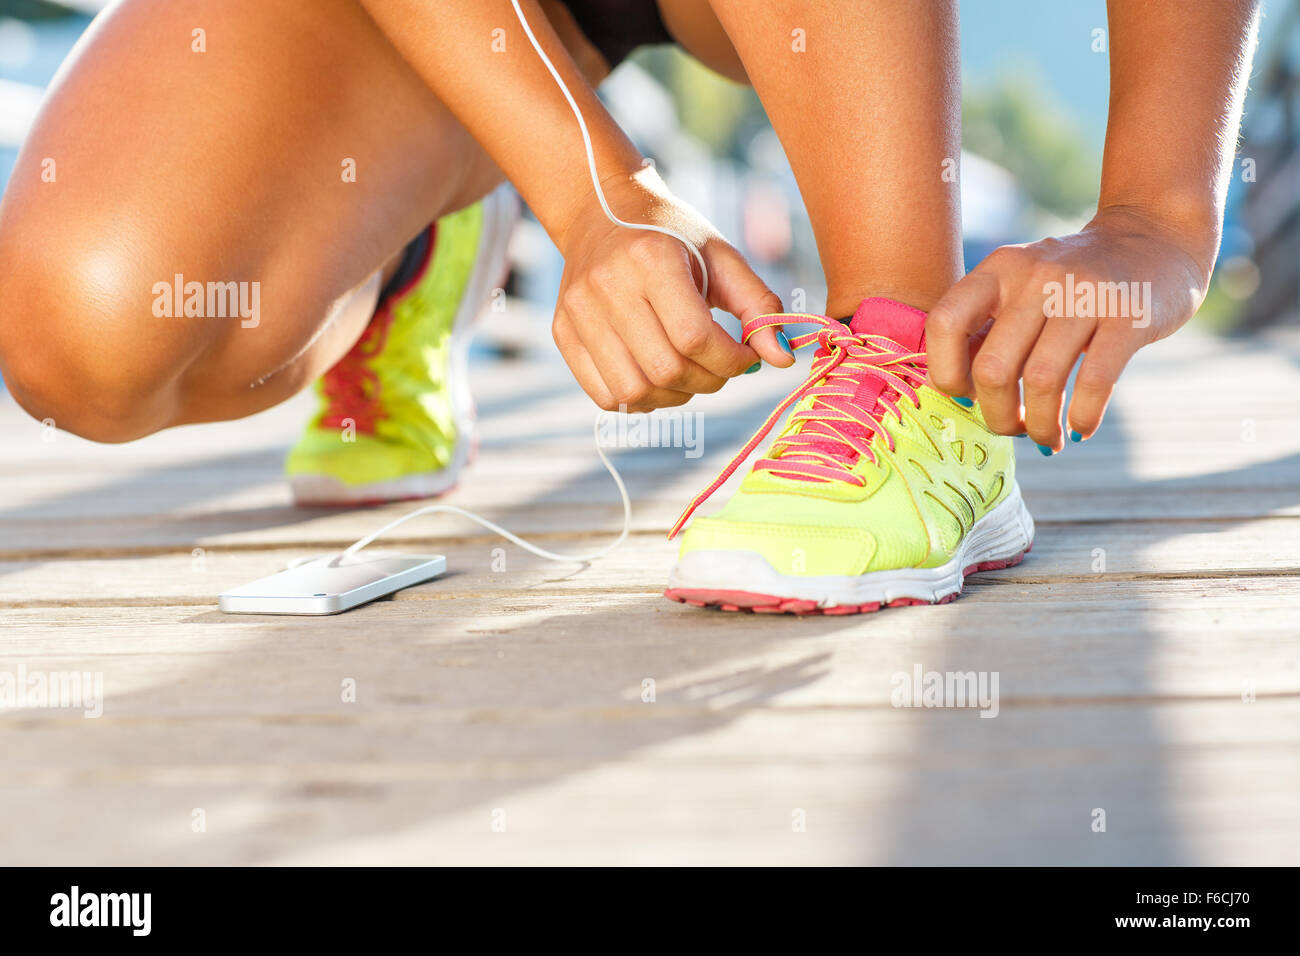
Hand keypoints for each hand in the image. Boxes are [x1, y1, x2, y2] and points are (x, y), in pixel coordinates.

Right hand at [553, 168, 792, 411]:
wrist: (602, 211)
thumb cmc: (672, 235)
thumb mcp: (721, 257)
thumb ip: (758, 306)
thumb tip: (782, 358)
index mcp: (650, 258)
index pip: (694, 338)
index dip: (730, 361)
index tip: (745, 355)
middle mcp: (606, 285)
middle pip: (665, 370)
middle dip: (707, 381)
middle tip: (720, 366)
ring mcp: (578, 312)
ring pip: (633, 392)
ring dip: (674, 397)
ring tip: (689, 374)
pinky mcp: (563, 333)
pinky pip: (605, 396)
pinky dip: (639, 400)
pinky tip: (656, 376)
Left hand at [926, 207, 1211, 451]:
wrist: (1154, 237)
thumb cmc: (1072, 283)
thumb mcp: (1022, 284)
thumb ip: (989, 327)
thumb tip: (956, 394)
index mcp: (999, 269)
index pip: (945, 323)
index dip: (946, 372)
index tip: (966, 396)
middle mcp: (1037, 277)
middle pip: (993, 367)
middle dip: (996, 415)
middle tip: (1010, 428)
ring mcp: (1084, 294)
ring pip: (1041, 380)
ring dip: (1040, 425)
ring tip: (1046, 438)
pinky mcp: (1129, 316)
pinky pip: (1095, 382)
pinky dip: (1082, 418)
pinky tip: (1079, 429)